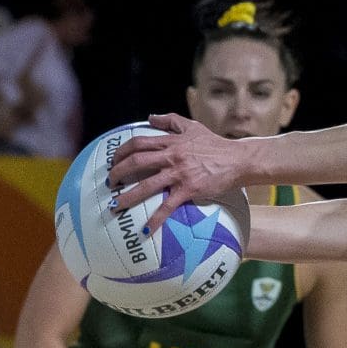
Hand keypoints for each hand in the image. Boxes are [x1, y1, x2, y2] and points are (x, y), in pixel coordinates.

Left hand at [110, 113, 248, 230]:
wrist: (237, 159)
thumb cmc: (215, 144)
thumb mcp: (192, 126)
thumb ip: (170, 120)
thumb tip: (150, 116)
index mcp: (170, 142)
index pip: (138, 143)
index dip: (121, 151)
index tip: (112, 160)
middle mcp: (171, 156)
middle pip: (136, 162)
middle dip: (118, 173)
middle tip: (109, 183)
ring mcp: (179, 174)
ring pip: (146, 186)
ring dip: (127, 197)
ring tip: (115, 206)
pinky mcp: (188, 190)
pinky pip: (167, 207)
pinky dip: (155, 219)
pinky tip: (145, 230)